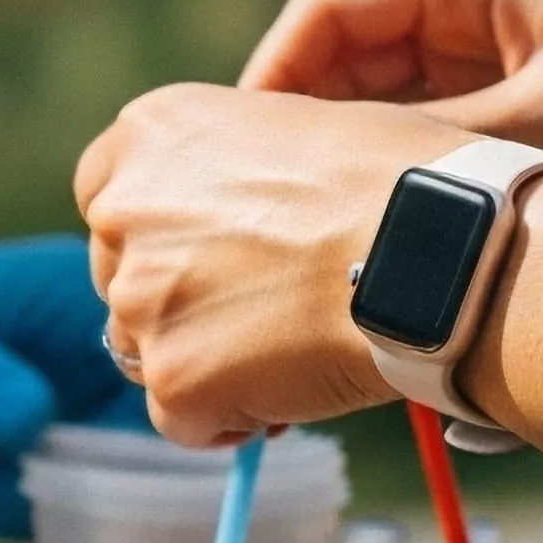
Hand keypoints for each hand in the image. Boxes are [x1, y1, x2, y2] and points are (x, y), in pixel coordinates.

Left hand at [0, 227, 129, 538]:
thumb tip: (35, 424)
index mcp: (86, 303)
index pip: (158, 373)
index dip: (141, 427)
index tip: (76, 461)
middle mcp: (94, 359)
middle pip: (145, 443)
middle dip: (81, 480)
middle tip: (1, 482)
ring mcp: (70, 411)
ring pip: (101, 488)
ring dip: (32, 501)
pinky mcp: (38, 459)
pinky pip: (56, 510)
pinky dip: (8, 515)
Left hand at [73, 84, 480, 447]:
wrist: (438, 253)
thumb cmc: (399, 180)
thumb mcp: (296, 124)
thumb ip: (229, 166)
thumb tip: (224, 214)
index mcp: (151, 133)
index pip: (105, 194)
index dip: (155, 232)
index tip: (202, 252)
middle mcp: (125, 209)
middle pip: (120, 276)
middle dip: (176, 297)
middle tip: (263, 304)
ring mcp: (141, 298)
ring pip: (146, 349)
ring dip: (202, 356)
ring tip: (290, 344)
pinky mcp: (173, 377)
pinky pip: (182, 418)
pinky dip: (226, 417)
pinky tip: (289, 390)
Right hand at [243, 0, 542, 221]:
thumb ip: (442, 157)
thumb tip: (342, 202)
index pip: (326, 15)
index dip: (270, 81)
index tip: (248, 157)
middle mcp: (475, 17)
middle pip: (343, 73)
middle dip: (301, 142)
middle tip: (268, 220)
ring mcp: (499, 74)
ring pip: (382, 126)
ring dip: (352, 180)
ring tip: (317, 247)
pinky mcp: (524, 130)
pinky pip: (431, 162)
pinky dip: (403, 202)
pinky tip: (388, 256)